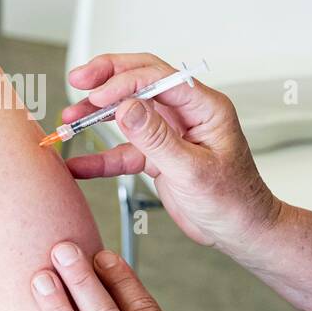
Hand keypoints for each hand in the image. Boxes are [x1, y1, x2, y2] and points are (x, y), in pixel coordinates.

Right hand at [62, 54, 279, 260]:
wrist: (242, 232)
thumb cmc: (234, 201)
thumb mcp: (192, 170)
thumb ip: (156, 138)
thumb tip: (126, 107)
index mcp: (204, 107)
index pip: (159, 78)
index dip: (124, 81)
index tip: (97, 95)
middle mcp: (186, 114)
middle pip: (140, 82)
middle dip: (106, 79)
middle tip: (77, 80)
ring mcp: (171, 133)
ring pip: (128, 113)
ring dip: (97, 115)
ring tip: (69, 118)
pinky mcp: (159, 156)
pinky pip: (125, 149)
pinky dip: (101, 156)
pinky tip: (80, 164)